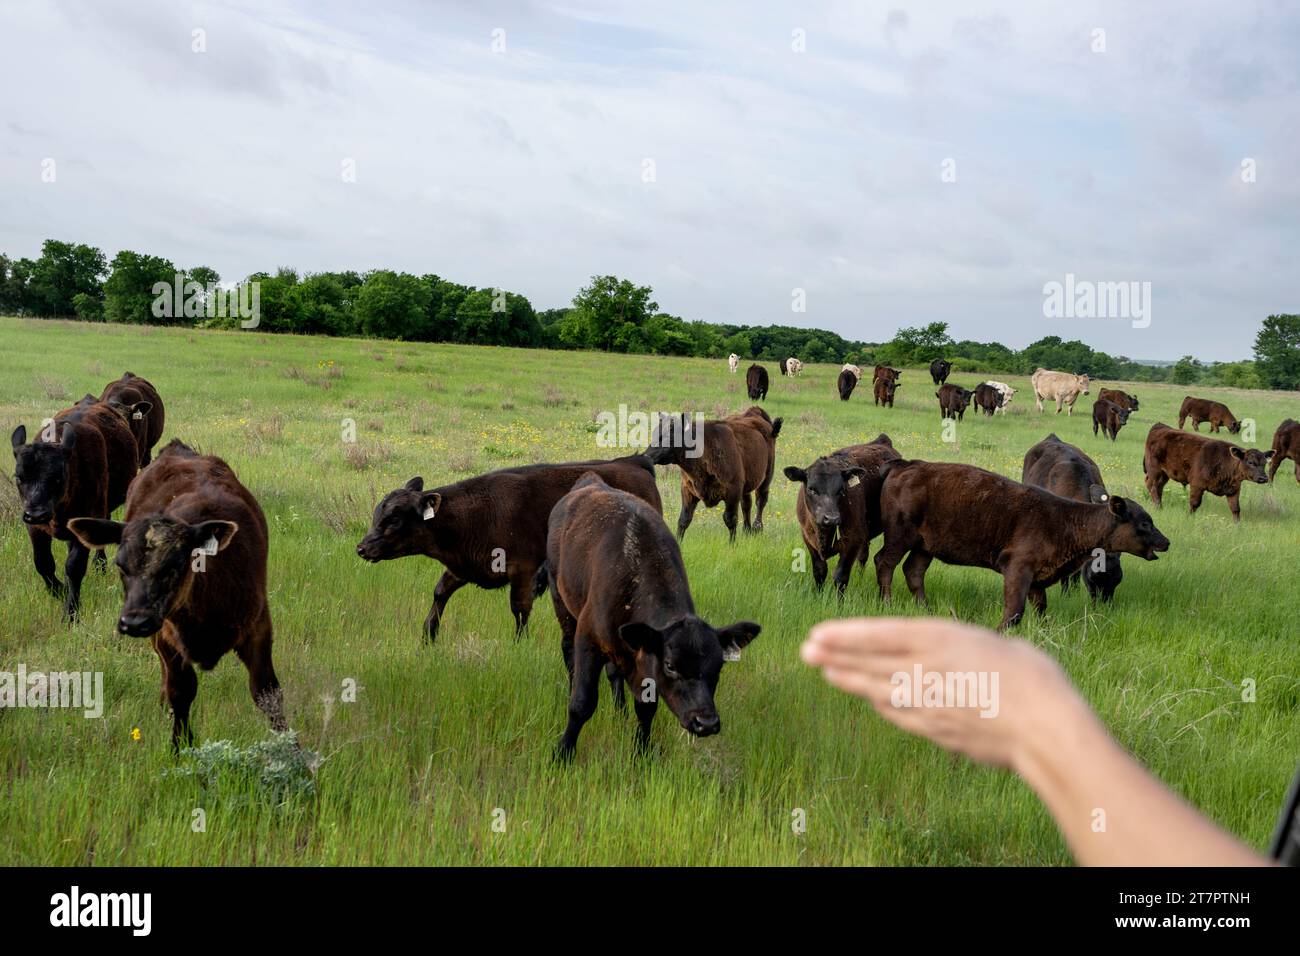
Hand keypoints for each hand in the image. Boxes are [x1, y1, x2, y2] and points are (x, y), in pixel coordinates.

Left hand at [800, 617, 1088, 769]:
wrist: (1045, 730)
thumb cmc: (1033, 679)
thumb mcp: (990, 644)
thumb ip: (956, 647)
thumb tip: (940, 655)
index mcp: (940, 639)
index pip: (880, 635)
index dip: (846, 635)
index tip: (818, 633)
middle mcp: (925, 670)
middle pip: (868, 662)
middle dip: (834, 656)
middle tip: (805, 651)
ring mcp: (926, 703)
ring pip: (876, 689)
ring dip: (849, 680)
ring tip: (825, 672)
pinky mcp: (935, 730)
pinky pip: (899, 714)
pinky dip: (880, 704)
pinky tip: (870, 700)